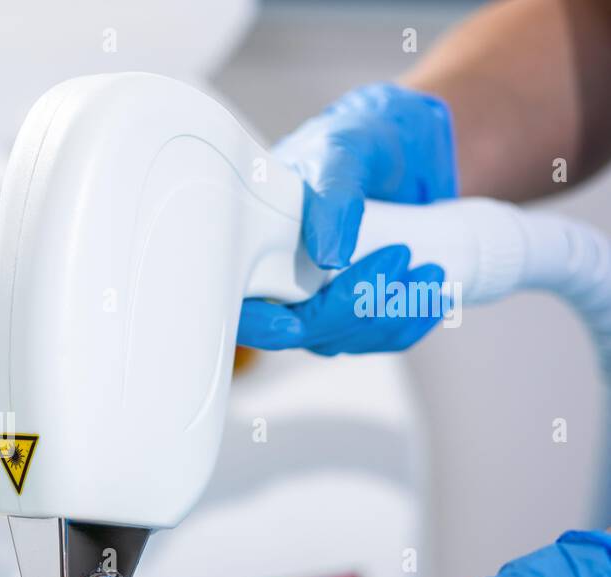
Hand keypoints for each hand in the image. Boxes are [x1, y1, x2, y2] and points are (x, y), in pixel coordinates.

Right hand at [239, 83, 457, 354]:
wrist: (411, 143)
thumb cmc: (363, 136)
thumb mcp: (346, 149)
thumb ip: (334, 194)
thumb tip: (329, 257)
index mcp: (255, 241)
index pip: (240, 302)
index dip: (258, 325)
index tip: (292, 323)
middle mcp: (280, 278)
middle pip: (301, 330)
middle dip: (352, 308)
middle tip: (399, 256)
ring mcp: (319, 299)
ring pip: (344, 339)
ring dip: (392, 314)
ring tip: (432, 270)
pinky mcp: (359, 308)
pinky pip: (379, 337)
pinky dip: (411, 322)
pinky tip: (437, 296)